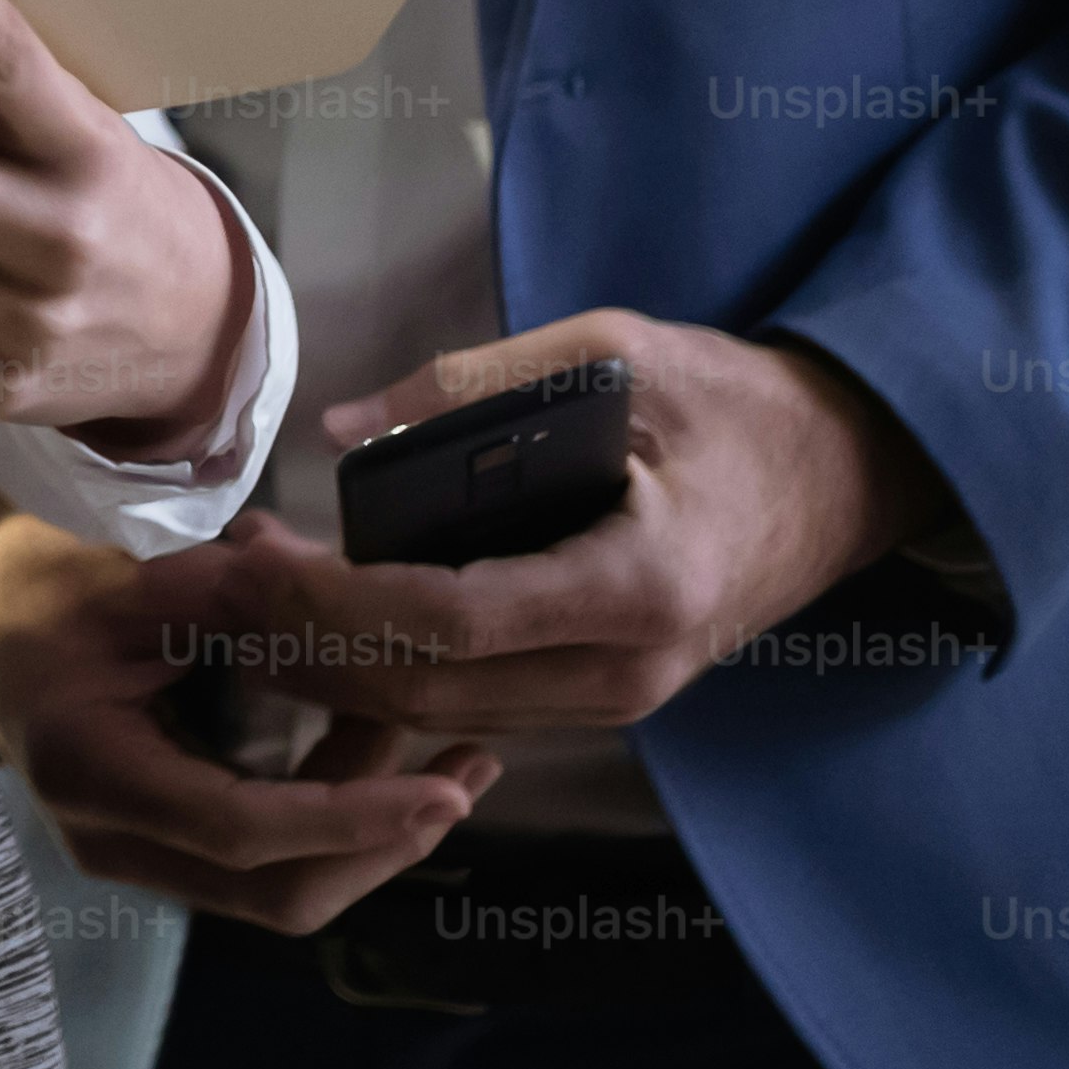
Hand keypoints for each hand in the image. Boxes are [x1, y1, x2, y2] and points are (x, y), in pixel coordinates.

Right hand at [0, 515, 500, 934]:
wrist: (0, 643)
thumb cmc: (54, 600)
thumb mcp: (131, 583)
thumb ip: (229, 594)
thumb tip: (345, 594)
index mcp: (92, 773)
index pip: (239, 829)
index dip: (347, 817)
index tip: (442, 789)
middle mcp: (115, 845)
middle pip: (277, 892)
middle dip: (384, 842)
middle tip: (467, 772)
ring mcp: (145, 865)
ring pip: (286, 895)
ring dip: (376, 837)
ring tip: (455, 766)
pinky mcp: (176, 863)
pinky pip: (274, 872)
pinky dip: (343, 828)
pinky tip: (390, 771)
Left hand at [221, 309, 944, 729]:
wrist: (847, 475)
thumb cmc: (735, 403)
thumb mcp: (616, 352)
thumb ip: (475, 382)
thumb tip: (343, 425)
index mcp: (635, 588)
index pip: (452, 621)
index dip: (337, 602)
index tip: (255, 560)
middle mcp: (628, 671)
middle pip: (431, 688)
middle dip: (311, 642)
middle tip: (221, 577)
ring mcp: (621, 700)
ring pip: (445, 716)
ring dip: (337, 668)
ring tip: (246, 597)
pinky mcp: (607, 698)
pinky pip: (479, 707)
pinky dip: (391, 678)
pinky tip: (320, 626)